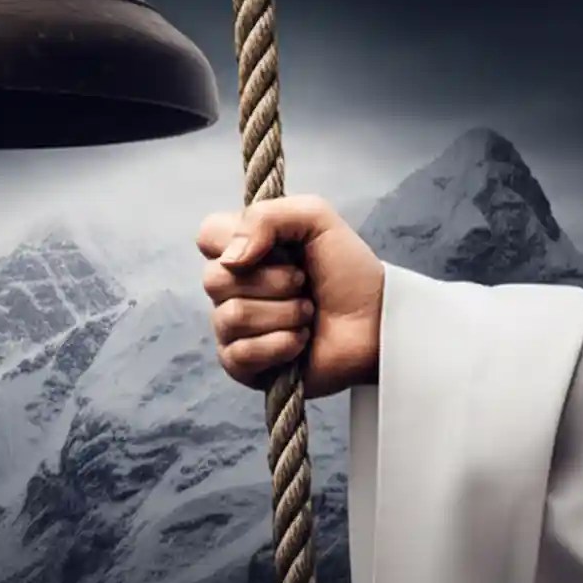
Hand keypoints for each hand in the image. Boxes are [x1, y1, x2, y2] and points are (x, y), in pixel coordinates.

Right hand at [196, 195, 384, 397]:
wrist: (376, 320)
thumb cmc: (346, 269)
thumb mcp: (314, 218)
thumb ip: (265, 217)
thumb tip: (230, 259)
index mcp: (242, 248)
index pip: (206, 236)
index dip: (236, 240)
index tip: (277, 247)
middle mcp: (231, 287)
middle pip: (215, 279)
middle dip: (274, 281)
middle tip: (304, 283)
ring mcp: (233, 329)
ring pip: (231, 317)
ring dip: (284, 314)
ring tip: (308, 314)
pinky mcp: (243, 365)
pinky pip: (241, 354)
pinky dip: (281, 344)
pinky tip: (301, 342)